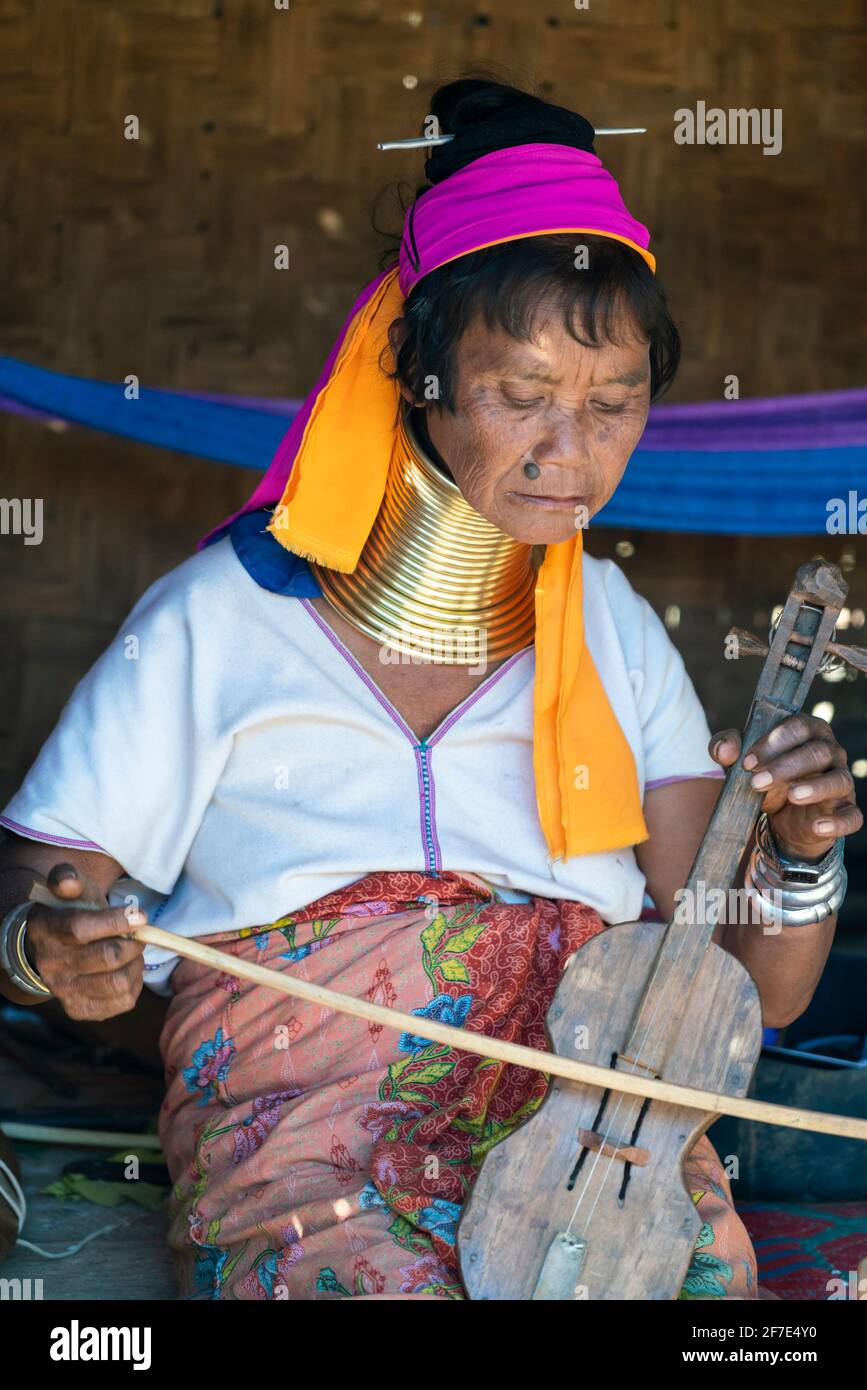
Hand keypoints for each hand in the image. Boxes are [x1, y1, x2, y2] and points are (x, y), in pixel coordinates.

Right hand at [24, 861, 147, 1020]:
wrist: (50, 951)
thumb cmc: (69, 914)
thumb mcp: (67, 893)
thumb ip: (69, 879)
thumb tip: (69, 881)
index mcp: (48, 931)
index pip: (81, 929)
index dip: (116, 921)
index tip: (142, 916)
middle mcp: (53, 965)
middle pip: (108, 957)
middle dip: (133, 943)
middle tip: (139, 934)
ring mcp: (66, 991)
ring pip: (119, 982)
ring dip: (136, 964)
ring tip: (132, 952)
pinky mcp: (81, 1010)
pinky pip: (123, 1001)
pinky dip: (135, 984)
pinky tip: (126, 970)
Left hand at [710, 715, 862, 860]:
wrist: (782, 817)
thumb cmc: (767, 777)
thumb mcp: (742, 762)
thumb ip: (727, 748)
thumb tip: (724, 750)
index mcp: (809, 731)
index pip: (798, 726)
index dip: (773, 742)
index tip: (748, 762)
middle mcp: (831, 752)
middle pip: (817, 752)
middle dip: (785, 766)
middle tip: (756, 783)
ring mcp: (842, 781)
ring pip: (838, 780)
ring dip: (815, 787)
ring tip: (792, 796)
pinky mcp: (846, 810)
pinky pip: (852, 816)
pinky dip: (838, 822)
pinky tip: (818, 826)